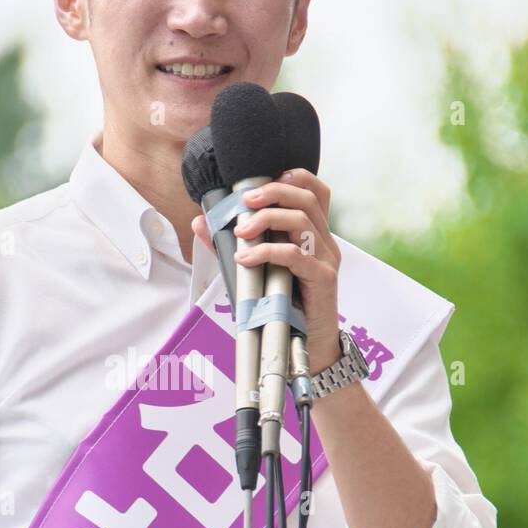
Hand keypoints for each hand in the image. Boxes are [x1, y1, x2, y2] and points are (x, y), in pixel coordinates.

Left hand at [191, 167, 342, 373]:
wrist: (310, 350)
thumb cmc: (285, 308)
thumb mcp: (259, 271)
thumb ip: (233, 245)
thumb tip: (201, 222)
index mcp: (315, 236)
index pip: (316, 192)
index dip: (294, 177)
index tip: (262, 184)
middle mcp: (325, 243)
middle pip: (306, 199)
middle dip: (272, 193)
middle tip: (245, 202)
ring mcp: (326, 260)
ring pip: (301, 221)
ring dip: (267, 219)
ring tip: (242, 232)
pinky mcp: (322, 279)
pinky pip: (295, 255)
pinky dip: (267, 252)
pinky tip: (246, 258)